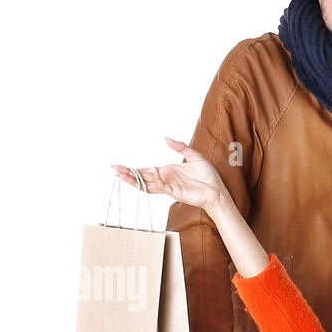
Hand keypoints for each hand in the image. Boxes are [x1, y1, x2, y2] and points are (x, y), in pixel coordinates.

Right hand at [112, 138, 228, 212]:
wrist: (217, 190)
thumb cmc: (207, 176)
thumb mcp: (194, 156)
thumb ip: (180, 147)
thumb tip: (166, 138)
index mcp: (167, 172)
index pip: (145, 171)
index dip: (132, 169)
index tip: (119, 166)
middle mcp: (165, 180)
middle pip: (142, 178)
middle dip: (128, 174)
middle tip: (114, 170)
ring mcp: (170, 187)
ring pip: (147, 185)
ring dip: (135, 180)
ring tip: (122, 174)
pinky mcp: (176, 193)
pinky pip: (163, 186)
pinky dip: (157, 178)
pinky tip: (152, 169)